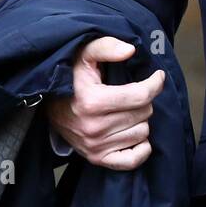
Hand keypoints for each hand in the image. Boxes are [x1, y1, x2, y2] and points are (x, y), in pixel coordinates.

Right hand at [46, 34, 165, 169]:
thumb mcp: (83, 54)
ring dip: (140, 120)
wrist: (47, 104)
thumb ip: (106, 46)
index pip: (141, 96)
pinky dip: (141, 148)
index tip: (157, 76)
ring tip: (126, 110)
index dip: (155, 83)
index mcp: (92, 101)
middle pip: (144, 113)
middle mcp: (94, 127)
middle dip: (143, 100)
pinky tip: (134, 133)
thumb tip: (130, 50)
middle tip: (132, 93)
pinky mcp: (96, 158)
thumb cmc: (71, 77)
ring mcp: (95, 146)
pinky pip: (132, 160)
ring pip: (142, 133)